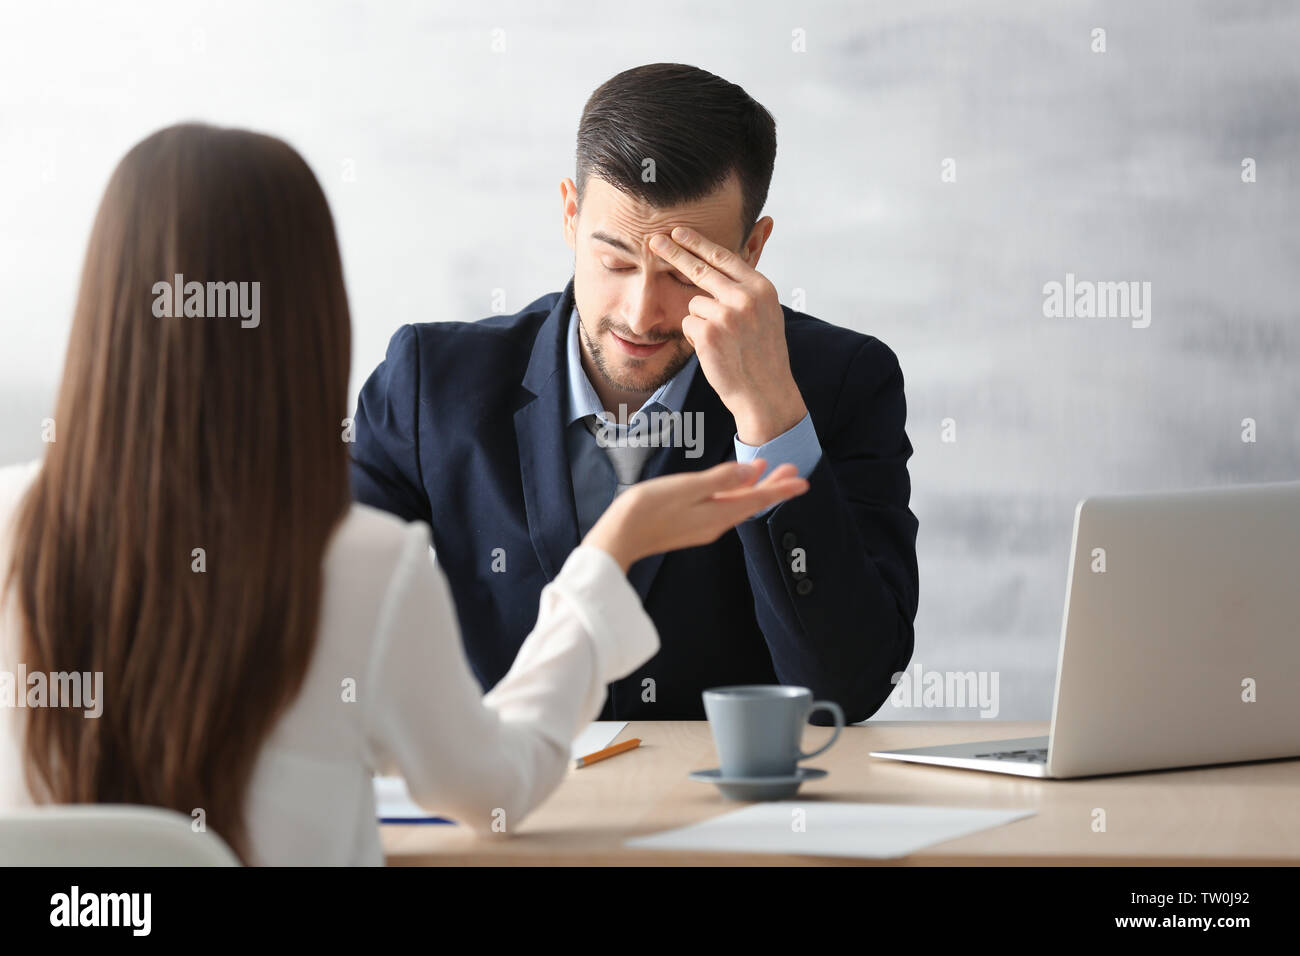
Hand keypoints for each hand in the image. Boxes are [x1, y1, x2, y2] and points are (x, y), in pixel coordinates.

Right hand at [582, 459, 808, 572]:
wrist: (618, 538)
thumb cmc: (646, 510)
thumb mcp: (685, 488)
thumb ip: (719, 479)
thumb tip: (750, 471)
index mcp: (717, 514)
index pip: (758, 499)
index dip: (781, 488)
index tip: (802, 480)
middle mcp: (714, 524)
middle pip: (751, 503)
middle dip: (773, 487)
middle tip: (792, 470)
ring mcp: (701, 526)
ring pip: (737, 504)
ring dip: (755, 488)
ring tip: (768, 470)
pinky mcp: (689, 525)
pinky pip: (722, 507)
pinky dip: (734, 493)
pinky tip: (733, 484)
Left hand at [648, 226, 806, 445]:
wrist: (765, 392)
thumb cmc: (763, 356)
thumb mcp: (766, 314)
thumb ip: (746, 291)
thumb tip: (717, 269)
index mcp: (761, 288)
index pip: (724, 257)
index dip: (699, 244)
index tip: (678, 232)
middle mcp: (745, 297)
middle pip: (701, 269)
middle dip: (674, 254)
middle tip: (653, 240)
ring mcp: (726, 314)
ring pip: (694, 304)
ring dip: (700, 321)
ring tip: (722, 342)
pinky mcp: (708, 333)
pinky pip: (687, 323)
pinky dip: (695, 337)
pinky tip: (714, 351)